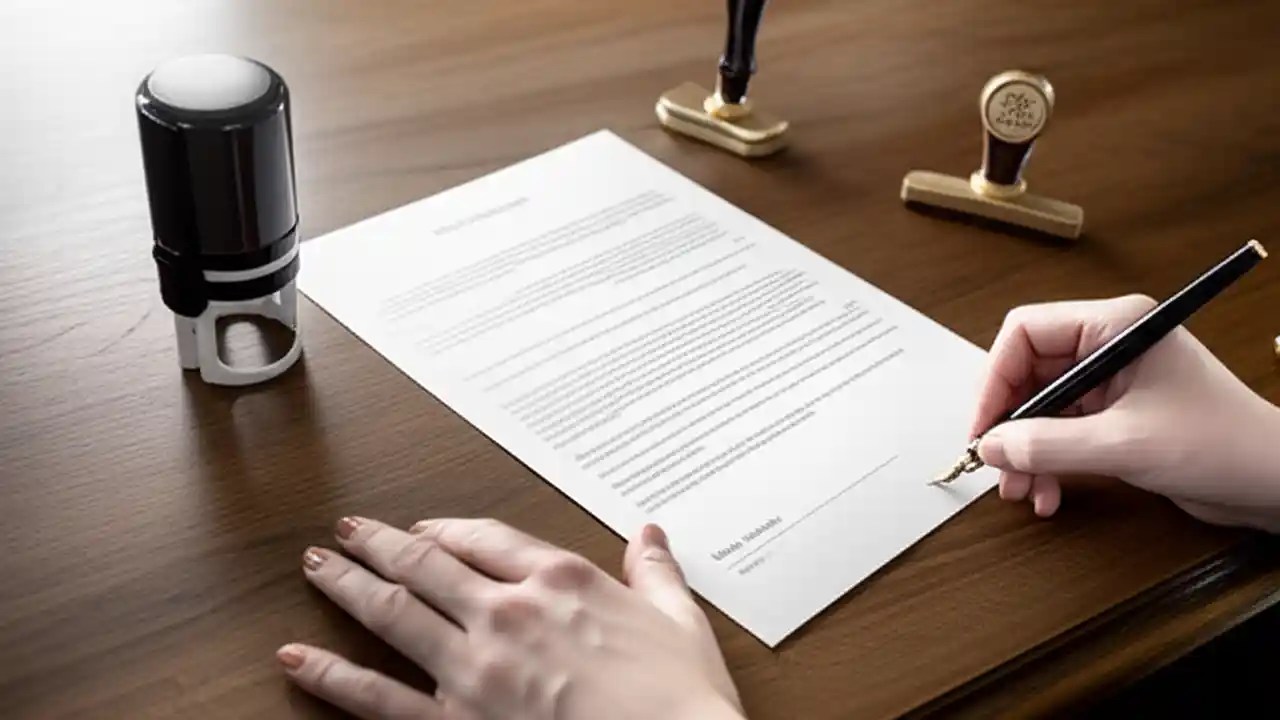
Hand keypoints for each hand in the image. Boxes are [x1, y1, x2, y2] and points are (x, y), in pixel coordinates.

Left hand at [277, 517, 743, 719]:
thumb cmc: (681, 700)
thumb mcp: (679, 622)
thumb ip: (655, 573)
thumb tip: (650, 536)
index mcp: (559, 580)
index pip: (486, 537)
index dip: (447, 529)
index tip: (426, 528)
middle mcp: (507, 613)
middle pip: (426, 564)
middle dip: (380, 544)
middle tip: (349, 530)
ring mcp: (474, 669)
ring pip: (392, 613)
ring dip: (348, 585)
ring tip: (318, 566)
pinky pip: (378, 697)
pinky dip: (332, 675)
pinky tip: (300, 659)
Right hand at [972, 294, 1279, 529]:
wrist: (1273, 482)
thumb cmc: (1221, 444)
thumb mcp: (1123, 445)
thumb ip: (1049, 445)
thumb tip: (992, 445)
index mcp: (1115, 326)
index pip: (1026, 332)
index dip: (995, 379)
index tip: (984, 425)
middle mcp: (1110, 346)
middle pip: (1028, 373)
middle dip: (1010, 423)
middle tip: (998, 464)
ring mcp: (1114, 381)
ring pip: (1042, 408)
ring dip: (1027, 451)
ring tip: (1023, 489)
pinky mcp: (1118, 414)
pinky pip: (1063, 431)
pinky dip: (1049, 461)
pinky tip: (1050, 492)